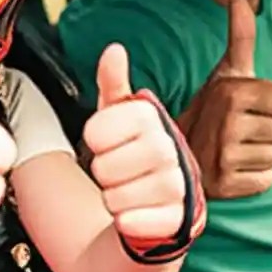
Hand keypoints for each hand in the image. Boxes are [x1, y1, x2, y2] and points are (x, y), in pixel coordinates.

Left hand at [84, 43, 186, 240]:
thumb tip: (114, 49)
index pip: (94, 131)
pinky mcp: (177, 218)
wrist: (162, 199)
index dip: (94, 141)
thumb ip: (114, 83)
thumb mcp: (121, 115)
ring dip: (113, 199)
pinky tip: (138, 212)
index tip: (108, 142)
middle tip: (120, 170)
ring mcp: (176, 184)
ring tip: (130, 190)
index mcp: (151, 118)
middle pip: (103, 168)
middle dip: (103, 174)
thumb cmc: (134, 151)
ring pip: (115, 198)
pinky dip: (126, 221)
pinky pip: (131, 222)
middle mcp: (168, 147)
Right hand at [176, 0, 271, 198]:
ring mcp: (226, 155)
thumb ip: (239, 36)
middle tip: (239, 130)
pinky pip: (267, 180)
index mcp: (231, 91)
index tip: (245, 108)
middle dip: (269, 130)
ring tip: (234, 148)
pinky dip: (254, 178)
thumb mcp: (224, 73)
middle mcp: (227, 122)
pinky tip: (233, 168)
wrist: (175, 155)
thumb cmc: (210, 110)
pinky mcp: (227, 185)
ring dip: (261, 154)